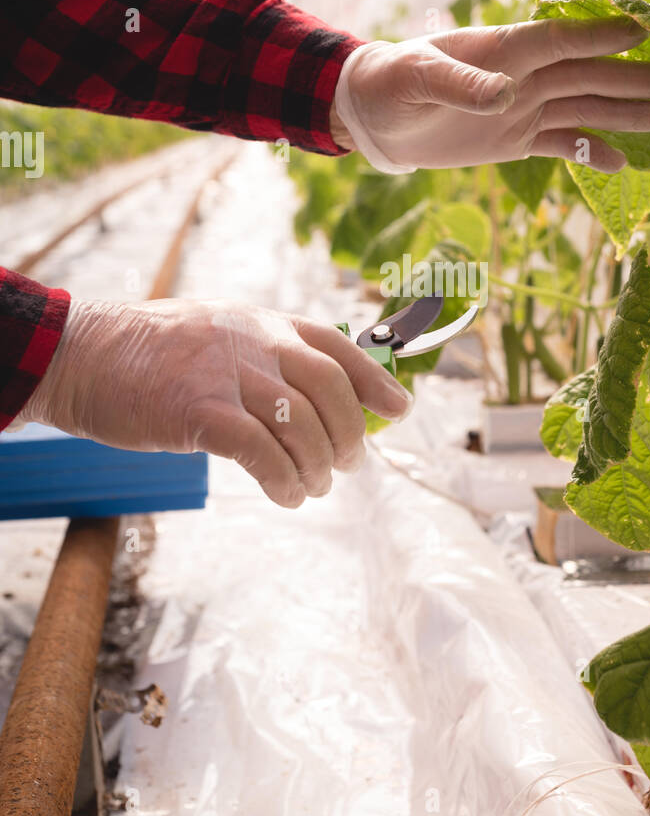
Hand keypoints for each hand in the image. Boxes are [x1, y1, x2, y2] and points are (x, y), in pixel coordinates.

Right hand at [19, 298, 412, 507]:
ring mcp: (226, 373)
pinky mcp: (198, 410)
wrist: (84, 354)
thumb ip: (266, 355)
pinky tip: (288, 495)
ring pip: (300, 423)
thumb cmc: (153, 354)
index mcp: (263, 320)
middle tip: (348, 465)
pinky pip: (261, 451)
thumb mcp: (220, 334)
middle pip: (329, 387)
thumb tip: (318, 398)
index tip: (399, 411)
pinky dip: (283, 479)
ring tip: (313, 487)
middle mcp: (253, 341)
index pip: (336, 346)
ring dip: (316, 465)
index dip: (374, 381)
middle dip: (349, 432)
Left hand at [330, 19, 649, 171]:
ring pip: (583, 107)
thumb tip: (504, 93)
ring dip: (624, 111)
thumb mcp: (415, 81)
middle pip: (586, 73)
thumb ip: (459, 86)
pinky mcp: (517, 138)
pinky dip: (590, 151)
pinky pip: (562, 143)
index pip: (560, 39)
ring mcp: (524, 106)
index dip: (600, 35)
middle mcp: (522, 75)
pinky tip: (622, 161)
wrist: (374, 117)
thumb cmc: (389, 83)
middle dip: (632, 75)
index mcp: (501, 50)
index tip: (644, 30)